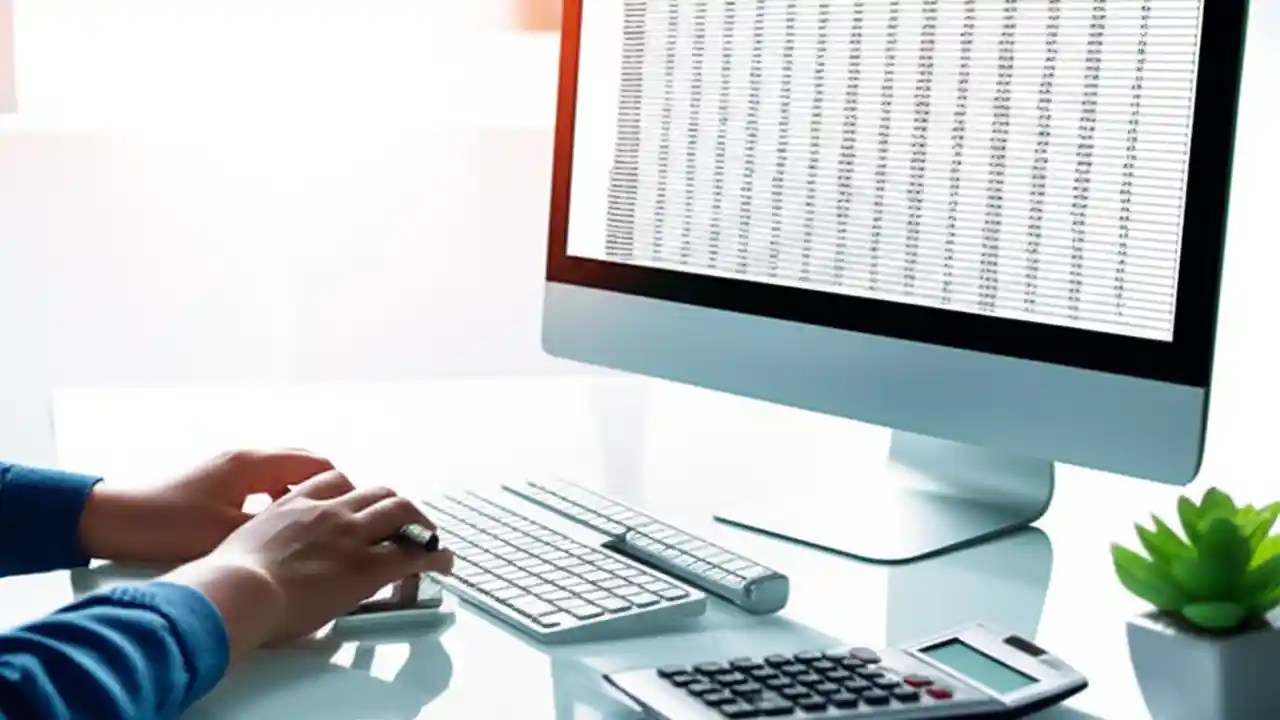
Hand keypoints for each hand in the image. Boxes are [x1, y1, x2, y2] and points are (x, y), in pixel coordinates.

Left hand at [79, 449, 335, 564]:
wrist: (111, 519)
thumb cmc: (165, 525)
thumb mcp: (227, 535)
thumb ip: (275, 533)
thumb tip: (317, 541)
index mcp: (254, 464)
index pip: (319, 465)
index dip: (344, 490)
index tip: (353, 518)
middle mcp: (247, 458)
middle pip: (308, 464)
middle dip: (330, 491)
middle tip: (342, 524)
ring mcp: (231, 468)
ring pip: (286, 475)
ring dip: (304, 497)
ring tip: (314, 530)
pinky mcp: (218, 482)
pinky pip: (266, 484)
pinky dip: (281, 500)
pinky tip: (277, 531)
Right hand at [164, 470, 454, 663]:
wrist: (234, 593)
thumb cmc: (225, 583)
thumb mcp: (241, 550)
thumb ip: (263, 548)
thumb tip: (263, 567)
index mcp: (293, 505)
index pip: (334, 482)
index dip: (354, 494)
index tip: (360, 506)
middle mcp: (327, 512)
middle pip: (377, 491)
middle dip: (395, 505)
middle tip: (404, 521)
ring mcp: (350, 534)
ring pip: (401, 510)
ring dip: (419, 522)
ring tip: (429, 537)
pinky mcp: (368, 564)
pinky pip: (414, 553)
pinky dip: (434, 555)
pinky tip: (443, 563)